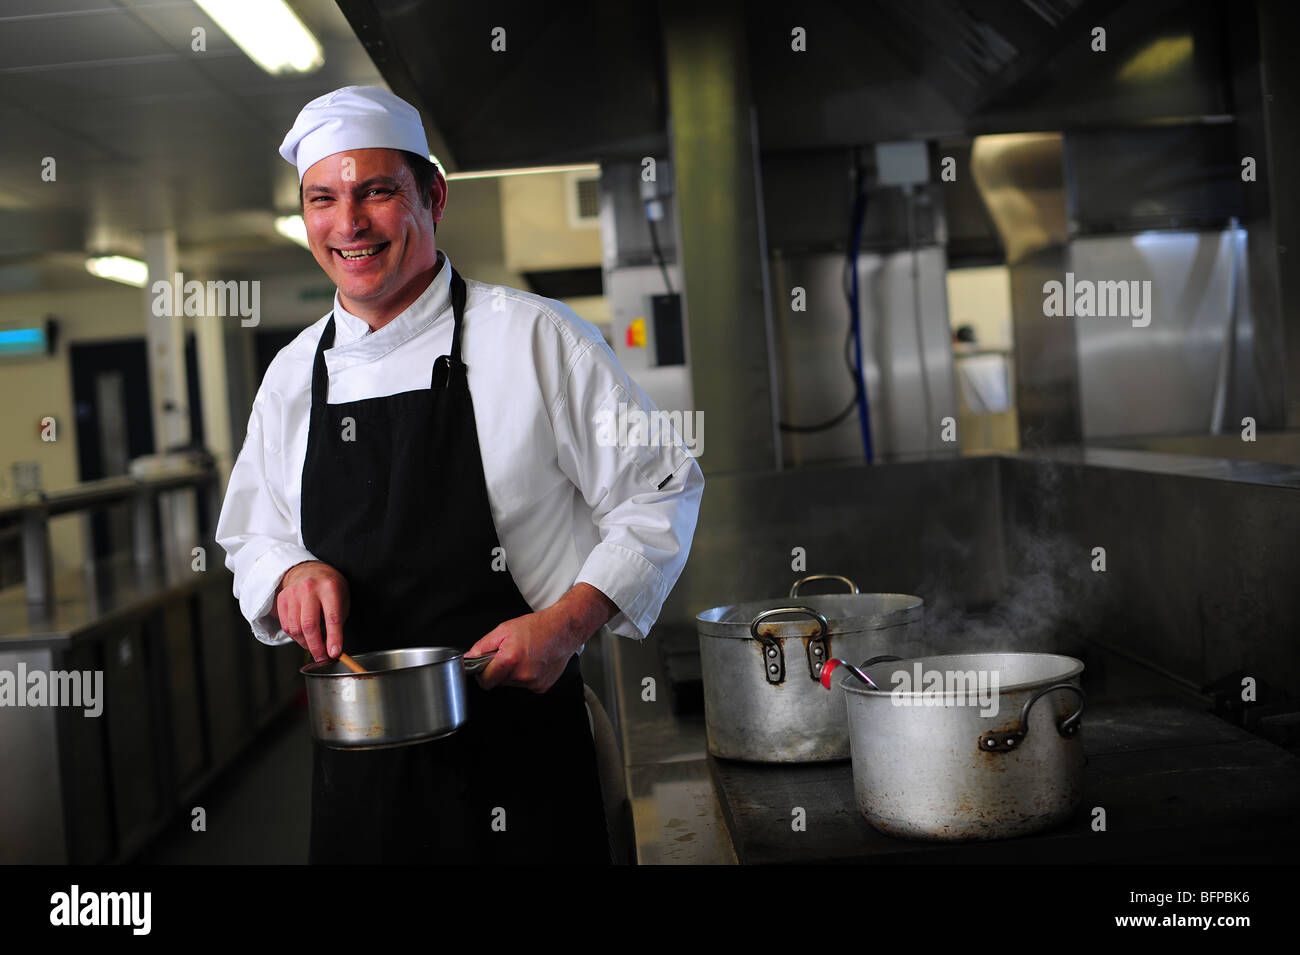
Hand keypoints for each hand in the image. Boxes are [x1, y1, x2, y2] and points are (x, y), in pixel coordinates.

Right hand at [276, 561, 349, 661]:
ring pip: (296, 628)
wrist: (307, 570)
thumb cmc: (329, 586)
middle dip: (316, 647)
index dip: (334, 638)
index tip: (335, 653)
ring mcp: (293, 594)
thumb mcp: (342, 597)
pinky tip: (303, 636)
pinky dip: (295, 637)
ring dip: (305, 644)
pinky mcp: (282, 600)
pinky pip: (286, 626)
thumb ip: (338, 619)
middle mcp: (309, 589)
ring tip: (314, 647)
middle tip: (322, 658)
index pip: (332, 617)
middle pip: (309, 625)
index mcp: (329, 587)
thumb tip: (333, 646)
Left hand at [468, 583, 617, 692]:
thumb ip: (482, 646)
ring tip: (524, 656)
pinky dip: (527, 676)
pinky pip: (526, 686)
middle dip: (500, 670)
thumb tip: (468, 658)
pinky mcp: (542, 687)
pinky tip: (533, 662)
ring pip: (512, 684)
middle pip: (499, 682)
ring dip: (514, 673)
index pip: (485, 681)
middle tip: (510, 654)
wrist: (563, 629)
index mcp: (510, 660)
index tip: (486, 666)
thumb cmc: (536, 627)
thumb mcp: (504, 629)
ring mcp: (533, 683)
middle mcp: (522, 675)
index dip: (483, 673)